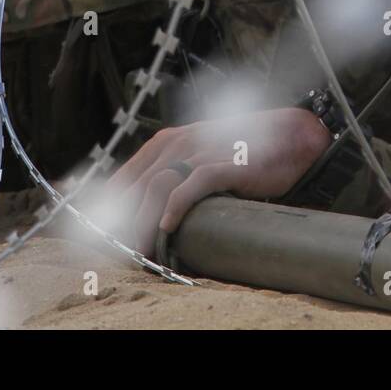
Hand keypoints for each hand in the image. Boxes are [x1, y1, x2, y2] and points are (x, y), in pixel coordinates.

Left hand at [103, 108, 331, 254]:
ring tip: (139, 249)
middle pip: (137, 185)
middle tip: (117, 250)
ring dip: (144, 220)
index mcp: (167, 141)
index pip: (126, 176)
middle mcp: (179, 143)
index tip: (101, 236)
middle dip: (123, 221)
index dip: (110, 208)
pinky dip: (177, 205)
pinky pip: (193, 184)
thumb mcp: (200, 157)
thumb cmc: (242, 152)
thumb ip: (173, 175)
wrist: (289, 139)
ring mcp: (202, 151)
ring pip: (158, 186)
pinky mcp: (225, 164)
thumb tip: (145, 210)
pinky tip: (168, 226)